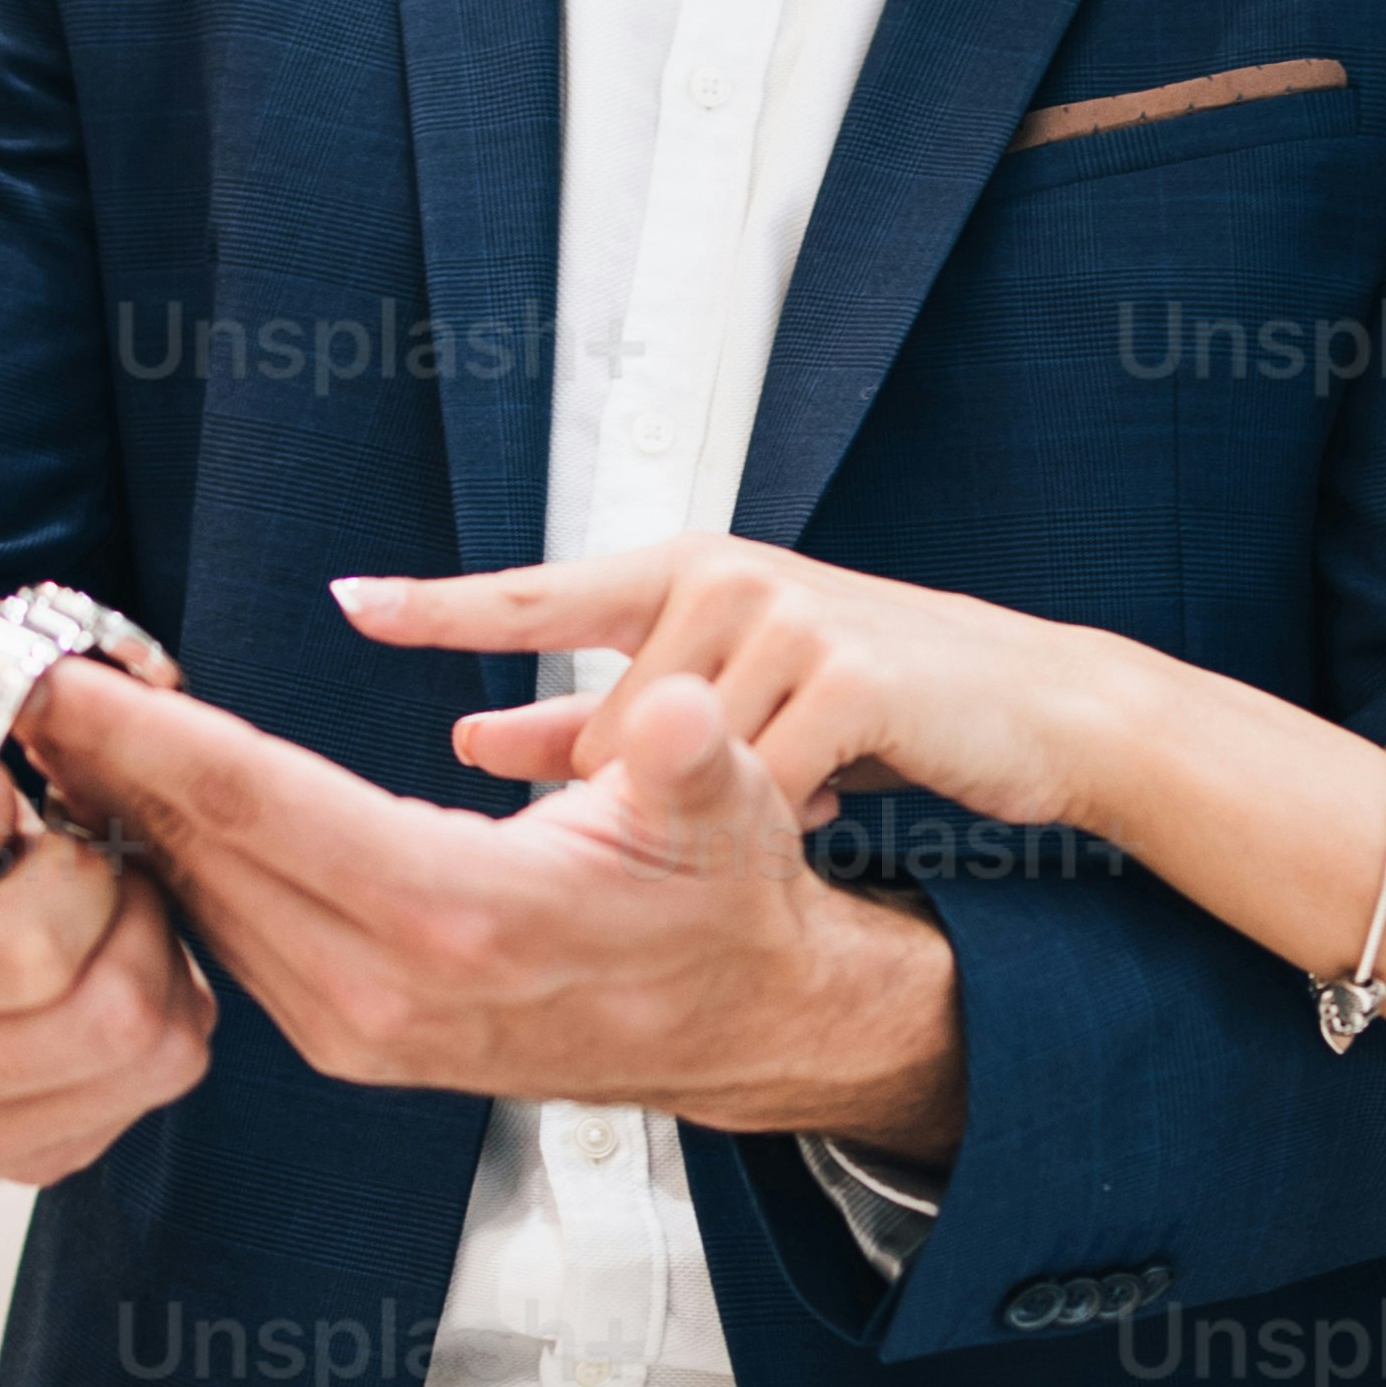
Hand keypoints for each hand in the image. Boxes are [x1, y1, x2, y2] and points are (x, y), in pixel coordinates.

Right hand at [0, 613, 213, 1190]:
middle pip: (112, 1021)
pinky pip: (146, 1104)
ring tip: (119, 929)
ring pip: (153, 1067)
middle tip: (119, 881)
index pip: (31, 946)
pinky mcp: (16, 1165)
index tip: (67, 843)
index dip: (83, 878)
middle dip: (144, 929)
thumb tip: (23, 777)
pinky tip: (104, 985)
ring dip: (169, 981)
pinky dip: (156, 1035)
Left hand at [8, 647, 967, 1160]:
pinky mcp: (342, 1032)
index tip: (40, 667)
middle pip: (191, 848)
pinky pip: (219, 930)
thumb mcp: (731, 811)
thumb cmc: (718, 906)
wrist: (733, 1026)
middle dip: (79, 747)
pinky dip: (160, 855)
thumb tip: (676, 714)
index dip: (137, 728)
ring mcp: (351, 1024)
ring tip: (28, 705)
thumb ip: (688, 758)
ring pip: (189, 894)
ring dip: (106, 800)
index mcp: (459, 919)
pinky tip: (121, 789)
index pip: (254, 804)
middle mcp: (381, 990)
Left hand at [342, 540, 1110, 838]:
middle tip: (702, 798)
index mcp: (680, 574)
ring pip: (680, 768)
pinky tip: (840, 791)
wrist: (1036, 704)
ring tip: (801, 778)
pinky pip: (763, 789)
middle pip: (604, 732)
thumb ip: (595, 721)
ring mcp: (787, 619)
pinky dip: (793, 811)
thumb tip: (470, 737)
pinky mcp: (849, 677)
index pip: (534, 594)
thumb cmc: (869, 701)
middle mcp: (724, 577)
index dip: (440, 604)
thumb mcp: (722, 700)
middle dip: (636, 794)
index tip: (349, 603)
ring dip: (726, 805)